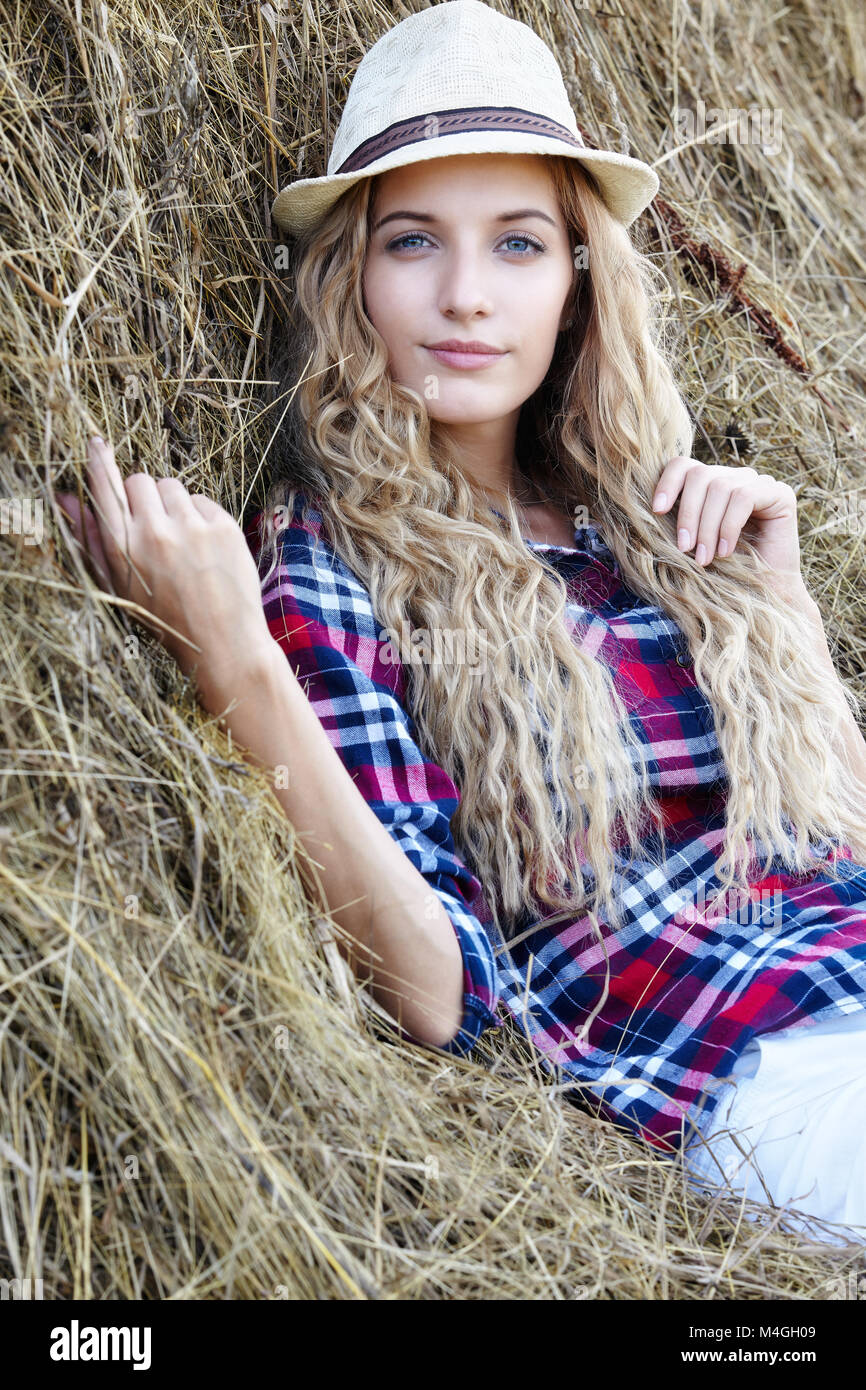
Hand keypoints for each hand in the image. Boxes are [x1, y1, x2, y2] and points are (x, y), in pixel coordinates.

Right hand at [55, 436, 272, 703]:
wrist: (223, 642)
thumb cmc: (166, 618)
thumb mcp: (119, 586)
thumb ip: (92, 540)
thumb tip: (67, 499)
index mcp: (124, 549)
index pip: (106, 490)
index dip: (100, 463)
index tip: (98, 444)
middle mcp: (155, 533)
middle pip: (140, 481)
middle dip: (143, 497)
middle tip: (154, 525)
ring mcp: (192, 527)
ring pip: (172, 486)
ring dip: (172, 504)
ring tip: (181, 539)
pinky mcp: (223, 526)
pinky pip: (202, 500)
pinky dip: (200, 516)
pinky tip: (204, 547)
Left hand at [651, 458, 800, 576]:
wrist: (763, 596)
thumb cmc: (722, 574)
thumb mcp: (691, 543)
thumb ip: (676, 522)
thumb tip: (643, 508)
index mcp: (711, 485)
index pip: (684, 465)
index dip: (667, 482)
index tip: (657, 511)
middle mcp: (736, 478)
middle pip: (700, 475)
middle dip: (687, 514)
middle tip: (684, 548)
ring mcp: (759, 483)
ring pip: (721, 487)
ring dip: (707, 527)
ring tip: (705, 558)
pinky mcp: (781, 494)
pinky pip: (745, 498)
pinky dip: (729, 526)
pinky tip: (726, 552)